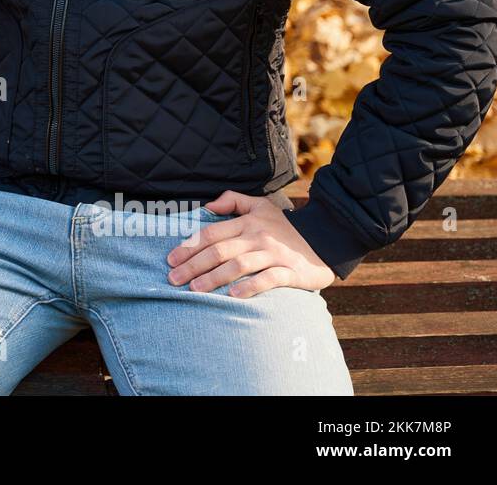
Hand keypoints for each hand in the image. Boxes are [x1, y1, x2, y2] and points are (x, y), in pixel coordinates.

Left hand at [165, 191, 336, 297]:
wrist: (325, 239)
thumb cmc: (284, 227)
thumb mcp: (261, 205)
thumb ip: (233, 200)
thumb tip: (208, 205)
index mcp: (248, 222)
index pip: (212, 234)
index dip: (190, 246)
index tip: (171, 260)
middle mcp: (258, 237)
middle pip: (220, 251)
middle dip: (193, 265)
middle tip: (173, 279)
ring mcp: (275, 254)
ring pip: (239, 265)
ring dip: (214, 278)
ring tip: (194, 290)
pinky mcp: (291, 272)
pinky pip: (269, 279)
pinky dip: (250, 287)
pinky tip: (233, 296)